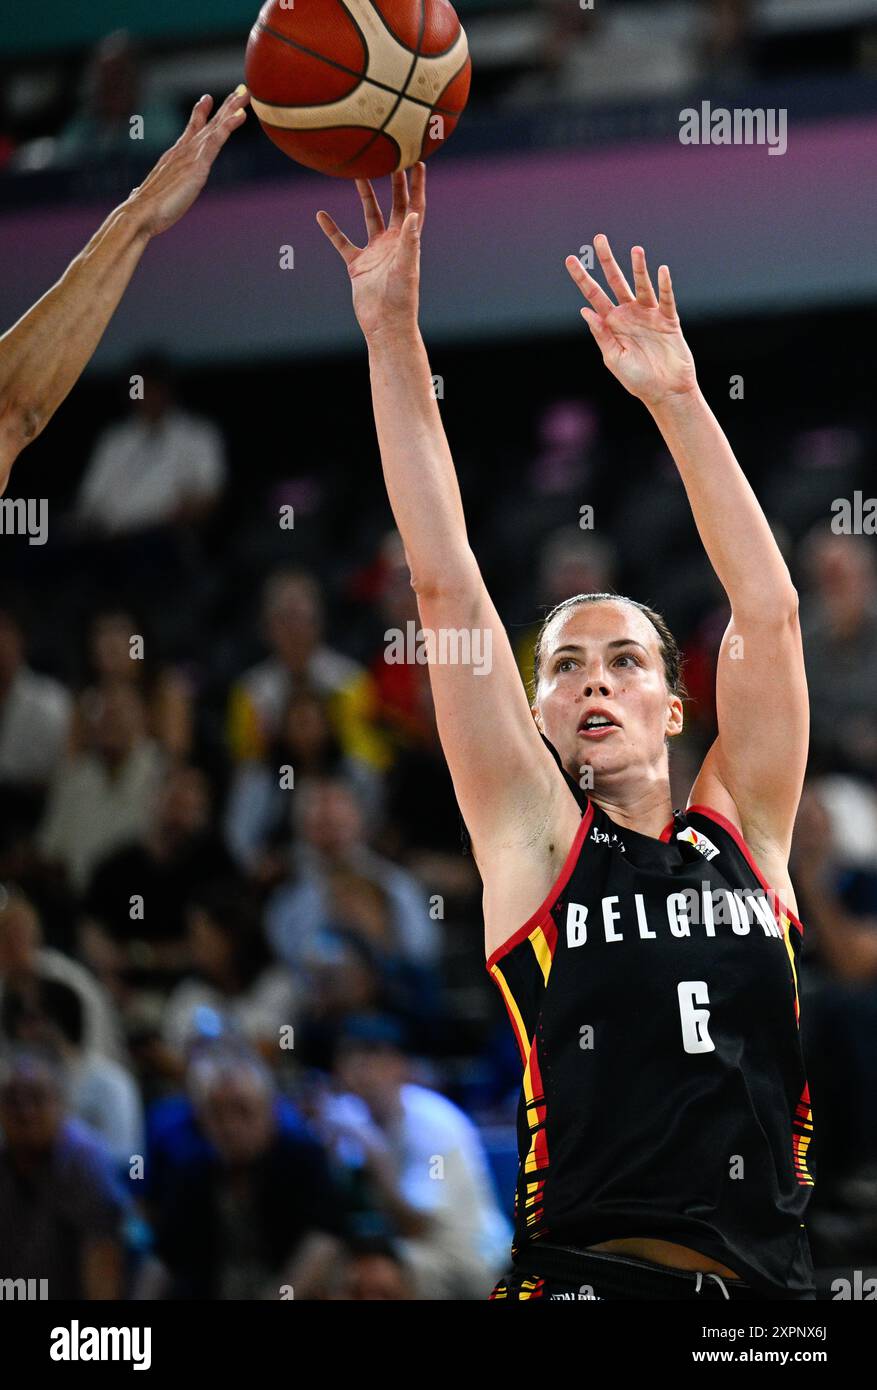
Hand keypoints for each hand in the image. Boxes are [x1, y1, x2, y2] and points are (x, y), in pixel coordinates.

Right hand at [126, 86, 249, 238]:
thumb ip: (153, 191)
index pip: (191, 131)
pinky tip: (241, 115)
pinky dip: (229, 126)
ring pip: (215, 127)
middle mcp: (182, 151)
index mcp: (174, 157)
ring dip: (231, 109)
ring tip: (245, 93)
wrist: (140, 213)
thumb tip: (140, 195)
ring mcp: (190, 155)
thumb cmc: (146, 211)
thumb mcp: (153, 196)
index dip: (200, 114)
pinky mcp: (197, 165)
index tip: (207, 99)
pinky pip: (217, 140)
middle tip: (239, 90)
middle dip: (224, 106)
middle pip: (207, 124)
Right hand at [316, 165, 425, 339]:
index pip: (414, 206)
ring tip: (355, 174)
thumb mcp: (406, 268)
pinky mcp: (357, 265)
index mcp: (408, 241)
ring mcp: (375, 252)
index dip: (418, 185)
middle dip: (392, 181)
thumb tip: (412, 214)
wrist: (385, 326)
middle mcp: (393, 243)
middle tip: (388, 155)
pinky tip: (321, 214)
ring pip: (369, 217)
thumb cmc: (400, 300)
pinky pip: (342, 242)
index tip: (418, 160)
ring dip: (364, 196)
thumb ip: (409, 241)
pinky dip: (332, 229)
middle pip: (393, 204)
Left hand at [565, 235, 697, 408]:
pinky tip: (662, 271)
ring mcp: (649, 315)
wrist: (664, 392)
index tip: (570, 259)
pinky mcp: (668, 320)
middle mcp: (629, 314)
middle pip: (616, 282)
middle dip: (607, 261)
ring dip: (639, 268)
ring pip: (641, 286)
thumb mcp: (613, 358)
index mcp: (612, 323)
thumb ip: (601, 334)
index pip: (594, 295)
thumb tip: (585, 310)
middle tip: (599, 238)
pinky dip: (665, 286)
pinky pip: (666, 300)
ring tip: (635, 250)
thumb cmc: (637, 379)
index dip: (582, 278)